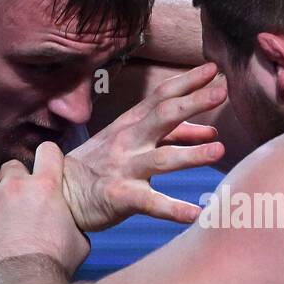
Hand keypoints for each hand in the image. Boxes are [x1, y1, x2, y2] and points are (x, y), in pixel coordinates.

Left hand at [0, 145, 88, 283]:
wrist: (22, 283)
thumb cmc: (54, 264)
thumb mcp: (79, 241)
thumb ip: (72, 223)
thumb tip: (70, 224)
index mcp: (46, 187)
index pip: (48, 151)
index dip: (47, 159)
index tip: (45, 170)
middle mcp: (15, 185)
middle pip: (11, 166)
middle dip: (13, 180)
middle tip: (16, 201)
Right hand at [62, 63, 226, 231]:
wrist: (60, 192)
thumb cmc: (101, 164)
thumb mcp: (133, 141)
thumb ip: (173, 135)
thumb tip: (211, 131)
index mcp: (132, 123)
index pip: (162, 96)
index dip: (188, 81)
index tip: (215, 69)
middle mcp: (129, 140)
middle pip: (164, 116)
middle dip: (194, 102)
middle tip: (222, 91)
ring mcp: (124, 168)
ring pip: (162, 158)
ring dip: (192, 154)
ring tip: (220, 149)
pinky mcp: (120, 197)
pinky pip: (150, 203)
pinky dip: (172, 209)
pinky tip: (194, 214)